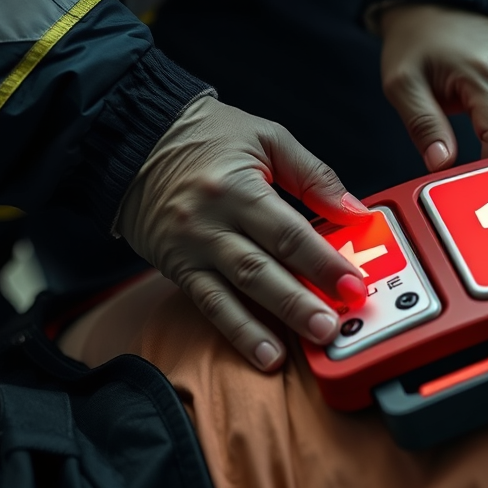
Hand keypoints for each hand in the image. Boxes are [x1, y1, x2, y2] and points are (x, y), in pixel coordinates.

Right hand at [116, 96, 370, 371]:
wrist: (133, 137)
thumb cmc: (206, 135)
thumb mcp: (266, 138)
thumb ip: (313, 175)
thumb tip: (354, 211)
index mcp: (239, 187)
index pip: (289, 232)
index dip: (323, 261)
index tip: (353, 285)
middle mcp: (213, 222)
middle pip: (263, 268)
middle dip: (301, 301)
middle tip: (334, 325)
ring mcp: (192, 249)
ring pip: (237, 291)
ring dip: (273, 323)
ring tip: (304, 344)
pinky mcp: (178, 268)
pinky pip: (209, 304)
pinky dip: (237, 331)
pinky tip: (263, 352)